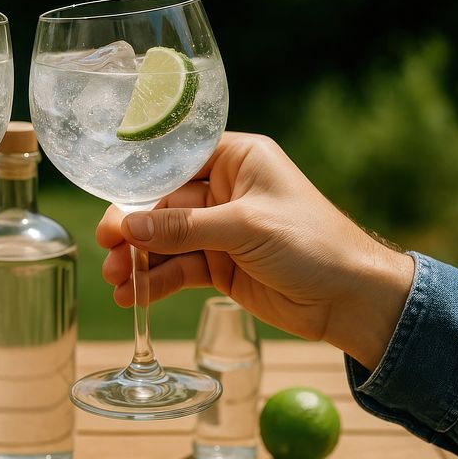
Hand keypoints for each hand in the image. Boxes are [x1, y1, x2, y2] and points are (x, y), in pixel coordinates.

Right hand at [96, 132, 413, 369]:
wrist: (351, 299)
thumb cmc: (311, 243)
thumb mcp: (245, 228)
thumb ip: (184, 227)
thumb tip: (128, 228)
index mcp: (236, 160)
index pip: (175, 160)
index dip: (139, 180)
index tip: (109, 201)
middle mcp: (224, 190)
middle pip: (162, 204)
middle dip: (133, 229)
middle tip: (106, 247)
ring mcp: (220, 229)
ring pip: (166, 240)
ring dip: (139, 260)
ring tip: (115, 279)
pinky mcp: (220, 265)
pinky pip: (178, 268)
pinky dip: (156, 281)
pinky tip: (133, 296)